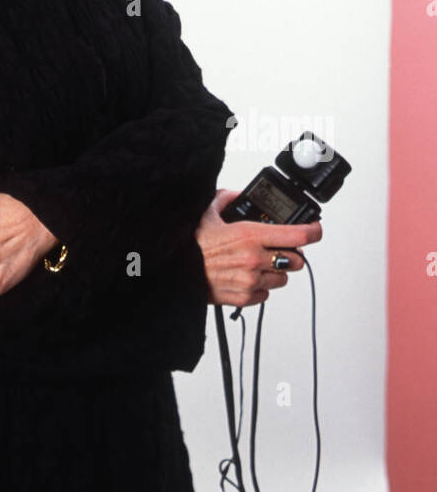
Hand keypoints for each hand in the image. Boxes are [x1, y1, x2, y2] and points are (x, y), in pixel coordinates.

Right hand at [195, 188, 322, 307]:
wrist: (176, 272)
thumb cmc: (190, 244)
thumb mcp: (207, 213)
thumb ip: (226, 199)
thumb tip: (236, 194)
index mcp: (249, 235)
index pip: (297, 235)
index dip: (313, 231)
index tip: (316, 230)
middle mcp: (254, 259)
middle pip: (296, 260)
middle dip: (290, 254)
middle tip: (277, 250)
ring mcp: (251, 280)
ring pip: (283, 279)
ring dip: (275, 271)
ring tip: (256, 265)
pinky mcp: (245, 297)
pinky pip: (266, 293)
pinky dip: (260, 286)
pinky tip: (245, 277)